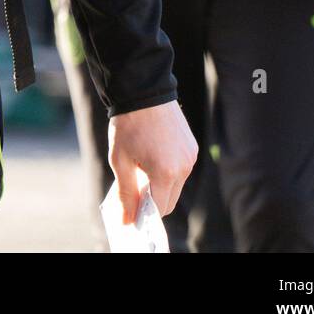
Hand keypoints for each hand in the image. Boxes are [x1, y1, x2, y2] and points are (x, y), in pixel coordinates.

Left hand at [108, 99, 196, 223]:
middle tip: (132, 191)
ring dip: (160, 185)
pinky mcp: (193, 148)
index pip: (159, 210)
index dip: (143, 215)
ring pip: (176, 186)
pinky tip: (152, 156)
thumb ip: (125, 193)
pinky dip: (168, 171)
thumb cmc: (128, 126)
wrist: (143, 92)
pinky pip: (181, 169)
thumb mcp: (120, 161)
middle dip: (151, 201)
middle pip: (169, 201)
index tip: (131, 215)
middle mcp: (183, 168)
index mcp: (165, 173)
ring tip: (140, 168)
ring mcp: (191, 157)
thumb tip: (127, 221)